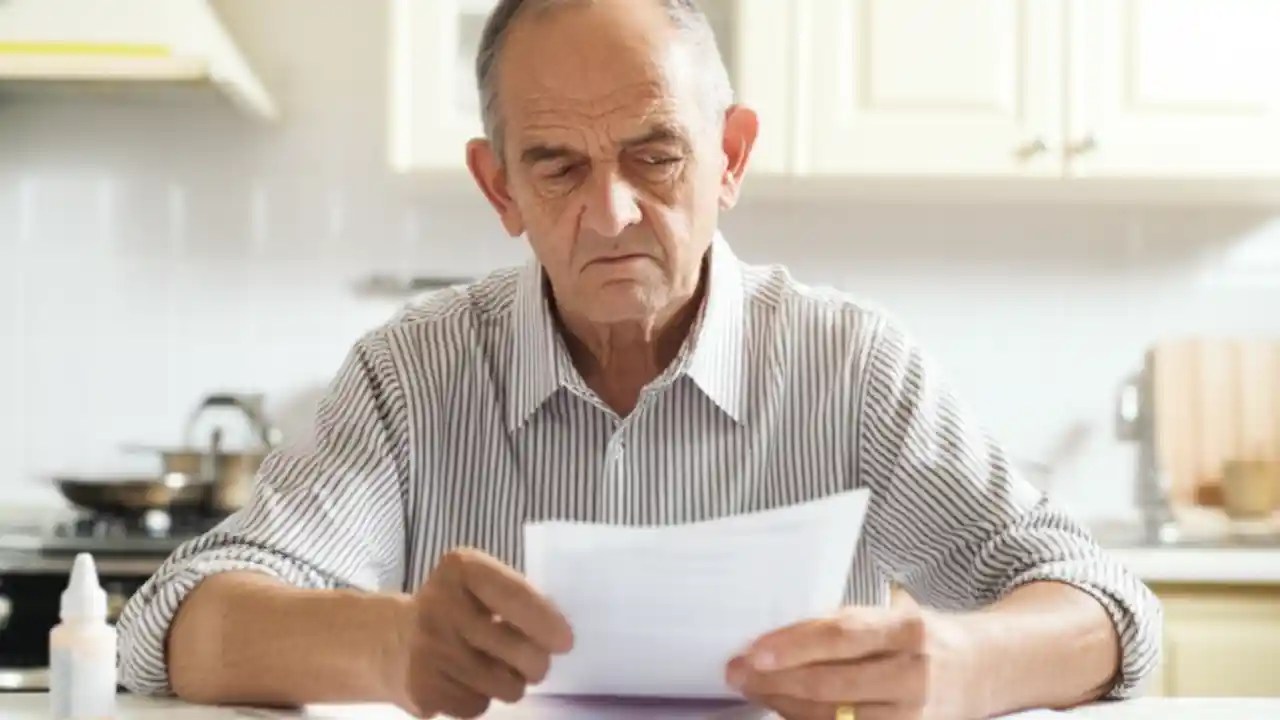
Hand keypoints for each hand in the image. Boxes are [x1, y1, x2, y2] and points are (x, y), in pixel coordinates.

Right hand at [403, 548, 573, 718]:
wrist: (387, 641)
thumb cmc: (452, 609)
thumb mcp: (478, 586)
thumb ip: (517, 599)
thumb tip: (558, 637)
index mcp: (460, 569)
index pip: (516, 595)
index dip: (546, 621)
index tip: (565, 642)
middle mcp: (440, 606)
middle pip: (522, 652)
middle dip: (537, 663)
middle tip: (532, 661)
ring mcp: (429, 651)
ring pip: (506, 686)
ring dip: (510, 682)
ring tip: (492, 667)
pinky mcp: (423, 690)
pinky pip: (479, 706)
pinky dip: (480, 698)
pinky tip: (463, 681)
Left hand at [725, 604, 981, 719]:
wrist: (983, 669)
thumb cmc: (922, 637)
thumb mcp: (891, 616)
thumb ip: (842, 627)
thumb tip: (776, 640)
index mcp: (908, 629)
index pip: (842, 637)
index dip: (793, 646)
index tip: (753, 651)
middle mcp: (915, 673)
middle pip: (833, 683)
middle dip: (776, 680)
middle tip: (737, 672)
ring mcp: (915, 713)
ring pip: (835, 717)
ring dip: (786, 704)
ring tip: (756, 689)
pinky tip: (787, 709)